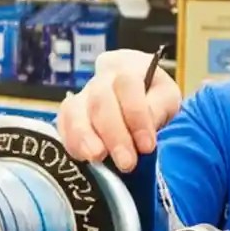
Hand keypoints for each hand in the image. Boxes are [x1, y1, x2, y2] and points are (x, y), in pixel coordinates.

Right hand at [57, 49, 181, 170]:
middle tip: (127, 163)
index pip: (127, 84)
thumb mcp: (167, 100)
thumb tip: (146, 127)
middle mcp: (100, 78)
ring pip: (75, 111)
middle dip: (113, 134)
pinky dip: (71, 142)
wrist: (139, 102)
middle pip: (100, 100)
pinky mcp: (67, 115)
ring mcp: (81, 96)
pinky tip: (83, 158)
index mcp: (128, 67)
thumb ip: (158, 110)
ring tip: (97, 158)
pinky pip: (62, 124)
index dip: (136, 115)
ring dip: (85, 137)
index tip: (147, 146)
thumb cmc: (153, 100)